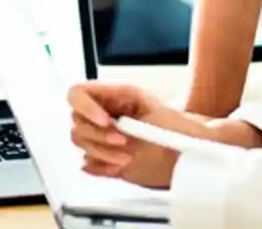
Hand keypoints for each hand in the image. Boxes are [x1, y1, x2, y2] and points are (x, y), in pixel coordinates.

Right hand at [67, 82, 214, 187]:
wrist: (185, 154)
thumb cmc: (172, 126)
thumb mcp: (148, 105)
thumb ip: (123, 105)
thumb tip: (105, 119)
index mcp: (110, 97)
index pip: (77, 94)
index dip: (86, 108)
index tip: (106, 121)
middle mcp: (101, 116)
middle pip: (77, 122)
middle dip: (99, 134)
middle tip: (123, 141)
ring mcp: (100, 137)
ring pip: (80, 142)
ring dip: (102, 152)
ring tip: (126, 157)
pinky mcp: (102, 158)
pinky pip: (88, 163)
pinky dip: (102, 166)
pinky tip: (121, 165)